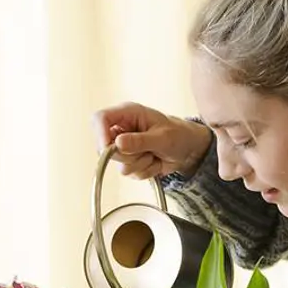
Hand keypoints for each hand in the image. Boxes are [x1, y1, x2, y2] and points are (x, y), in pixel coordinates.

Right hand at [91, 102, 212, 179]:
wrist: (188, 150)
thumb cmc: (178, 135)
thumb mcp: (162, 137)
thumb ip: (140, 141)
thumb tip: (118, 143)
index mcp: (128, 113)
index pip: (100, 118)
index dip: (99, 133)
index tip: (107, 149)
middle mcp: (122, 129)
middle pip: (106, 147)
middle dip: (129, 155)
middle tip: (148, 151)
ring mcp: (124, 146)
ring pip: (120, 164)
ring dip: (141, 164)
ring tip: (154, 155)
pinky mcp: (129, 161)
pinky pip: (130, 173)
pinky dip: (145, 171)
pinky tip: (154, 162)